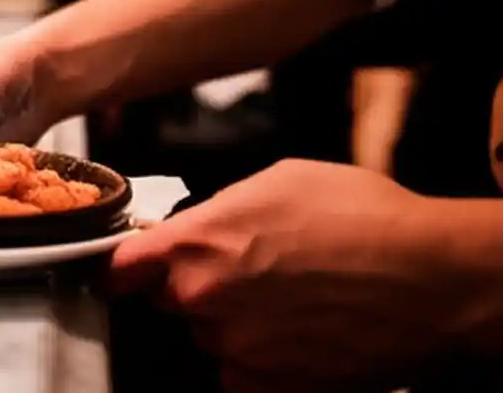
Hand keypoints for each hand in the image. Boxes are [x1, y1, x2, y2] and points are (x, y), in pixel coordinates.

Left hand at [110, 160, 467, 391]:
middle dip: (196, 286)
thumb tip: (201, 226)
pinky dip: (261, 361)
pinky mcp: (269, 385)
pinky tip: (297, 334)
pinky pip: (242, 375)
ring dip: (234, 322)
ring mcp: (235, 347)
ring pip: (211, 336)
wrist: (432, 278)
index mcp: (196, 243)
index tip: (126, 271)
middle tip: (249, 271)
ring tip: (290, 299)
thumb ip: (220, 210)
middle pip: (171, 300)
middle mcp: (204, 298)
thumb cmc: (366, 219)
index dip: (124, 267)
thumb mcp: (279, 180)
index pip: (121, 266)